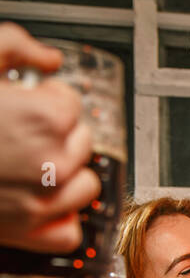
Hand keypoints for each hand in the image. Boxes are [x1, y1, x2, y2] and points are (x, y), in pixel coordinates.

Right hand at [0, 23, 100, 253]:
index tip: (28, 99)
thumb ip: (16, 46)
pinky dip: (59, 218)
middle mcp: (51, 163)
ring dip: (66, 174)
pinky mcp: (25, 231)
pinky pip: (68, 231)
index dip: (45, 96)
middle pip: (80, 142)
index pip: (70, 102)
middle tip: (21, 129)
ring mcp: (40, 201)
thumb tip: (49, 58)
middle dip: (56, 132)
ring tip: (31, 162)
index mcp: (44, 118)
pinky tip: (38, 199)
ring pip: (85, 185)